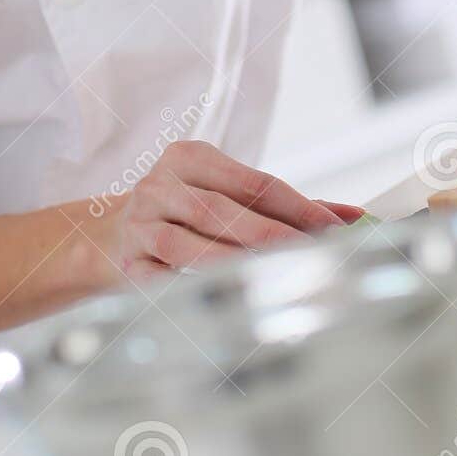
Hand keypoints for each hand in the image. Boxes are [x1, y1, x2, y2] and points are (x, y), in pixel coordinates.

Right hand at [89, 140, 363, 278]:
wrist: (103, 234)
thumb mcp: (222, 192)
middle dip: (275, 235)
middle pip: (225, 211)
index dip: (299, 206)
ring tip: (278, 276)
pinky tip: (227, 298)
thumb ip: (284, 204)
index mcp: (190, 156)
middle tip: (316, 253)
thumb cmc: (182, 210)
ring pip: (192, 245)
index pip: (255, 182)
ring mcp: (141, 225)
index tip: (337, 228)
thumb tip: (353, 215)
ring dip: (237, 263)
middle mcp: (162, 184)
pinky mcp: (127, 265)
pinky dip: (196, 289)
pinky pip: (165, 280)